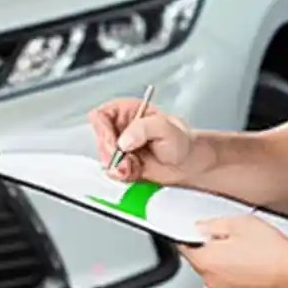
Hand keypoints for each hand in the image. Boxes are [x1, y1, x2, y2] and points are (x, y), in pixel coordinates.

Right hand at [87, 98, 208, 185]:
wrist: (188, 164)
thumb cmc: (181, 141)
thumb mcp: (165, 128)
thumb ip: (143, 129)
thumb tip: (124, 140)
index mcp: (126, 111)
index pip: (101, 116)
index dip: (103, 131)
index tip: (114, 145)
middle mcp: (120, 128)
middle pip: (99, 138)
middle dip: (110, 154)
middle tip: (124, 162)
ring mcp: (119, 149)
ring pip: (104, 157)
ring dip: (117, 166)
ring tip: (134, 167)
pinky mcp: (122, 165)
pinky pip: (112, 172)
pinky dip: (122, 176)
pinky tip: (135, 172)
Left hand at [180, 216, 287, 287]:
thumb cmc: (272, 252)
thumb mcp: (239, 223)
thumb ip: (213, 224)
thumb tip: (201, 227)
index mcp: (206, 261)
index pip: (185, 247)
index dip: (192, 236)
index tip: (197, 232)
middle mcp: (212, 283)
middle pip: (202, 263)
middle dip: (212, 250)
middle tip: (232, 240)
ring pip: (217, 276)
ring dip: (225, 266)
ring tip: (247, 254)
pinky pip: (232, 286)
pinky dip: (238, 278)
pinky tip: (254, 267)